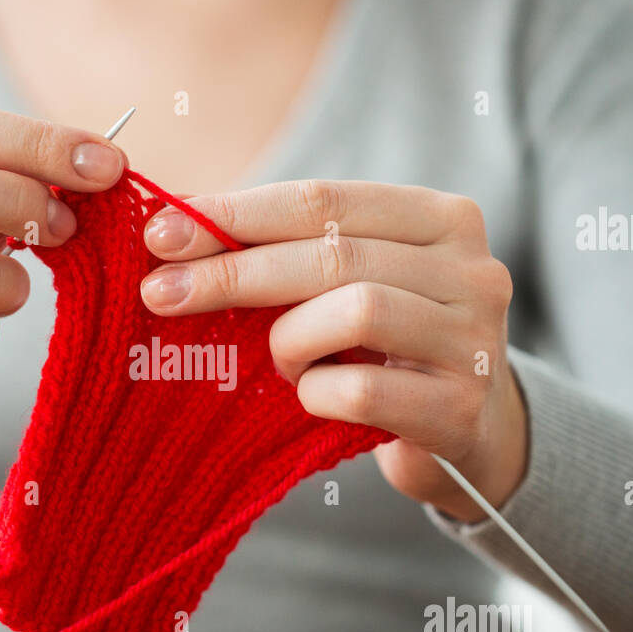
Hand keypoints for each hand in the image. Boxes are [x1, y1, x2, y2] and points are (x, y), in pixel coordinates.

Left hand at [139, 179, 525, 521]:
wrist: (470, 431)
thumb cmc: (386, 348)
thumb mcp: (349, 283)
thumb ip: (287, 250)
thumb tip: (173, 226)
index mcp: (440, 217)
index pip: (323, 199)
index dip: (236, 213)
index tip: (160, 232)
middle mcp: (472, 269)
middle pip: (333, 253)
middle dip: (233, 272)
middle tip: (160, 293)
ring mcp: (472, 340)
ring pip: (356, 311)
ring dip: (290, 340)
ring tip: (279, 361)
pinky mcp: (458, 408)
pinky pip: (360, 391)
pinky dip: (314, 394)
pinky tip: (310, 396)